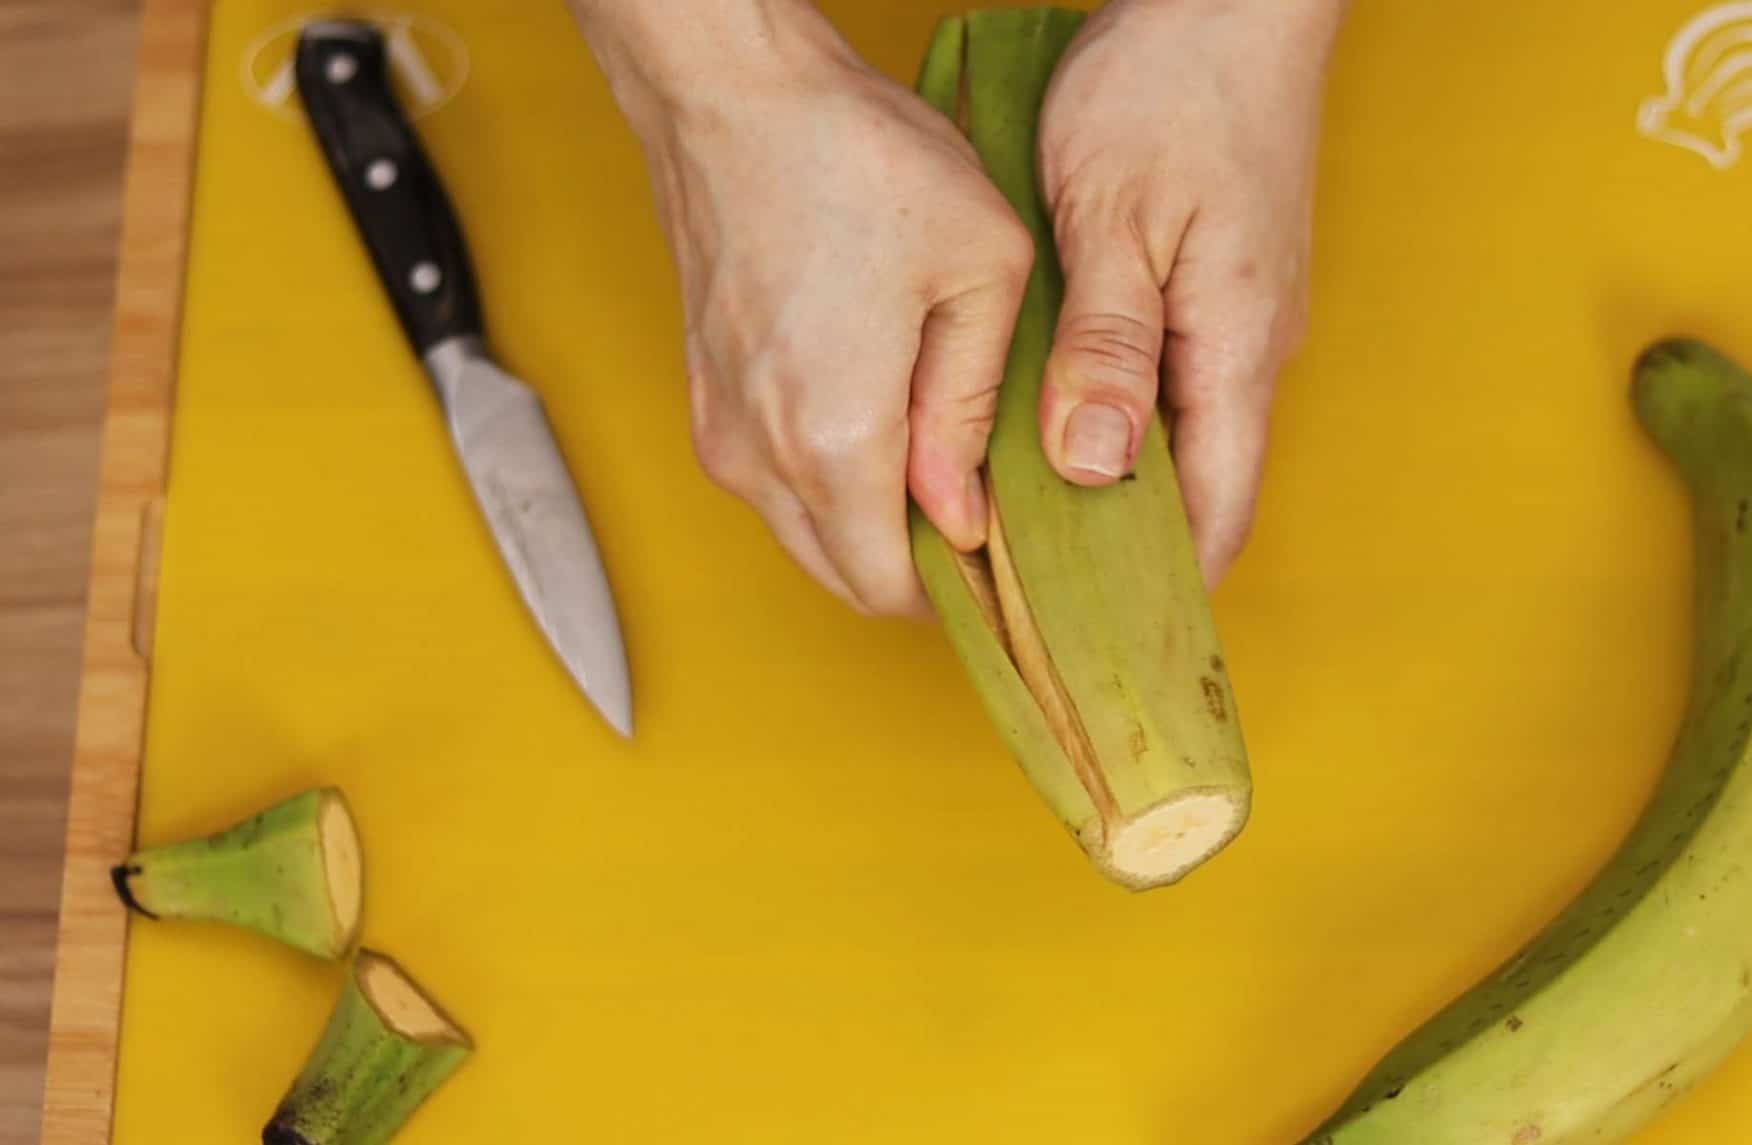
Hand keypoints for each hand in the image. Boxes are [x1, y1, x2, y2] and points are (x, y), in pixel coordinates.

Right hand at [568, 0, 1032, 614]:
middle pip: (847, 577)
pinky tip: (886, 423)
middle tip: (988, 514)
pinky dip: (830, 482)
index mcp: (836, 439)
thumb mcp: (982, 271)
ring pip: (808, 534)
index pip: (895, 591)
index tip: (1011, 559)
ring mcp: (721, 430)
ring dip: (872, 524)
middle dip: (920, 566)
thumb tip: (967, 512)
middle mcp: (761, 454)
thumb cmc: (857, 159)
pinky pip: (775, 483)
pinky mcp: (704, 399)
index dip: (962, 593)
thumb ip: (976, 409)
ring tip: (942, 459)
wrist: (735, 94)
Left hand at [1038, 0, 1345, 582]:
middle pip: (1194, 490)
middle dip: (1116, 548)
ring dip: (1106, 482)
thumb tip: (1097, 468)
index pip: (1215, 515)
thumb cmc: (1174, 87)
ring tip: (1015, 515)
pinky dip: (1108, 418)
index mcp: (1234, 349)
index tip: (1076, 637)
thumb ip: (1106, 344)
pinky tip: (1046, 419)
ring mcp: (1236, 318)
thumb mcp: (1116, 214)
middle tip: (1020, 585)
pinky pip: (1166, 384)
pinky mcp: (1214, 285)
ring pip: (1176, 439)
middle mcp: (1248, 350)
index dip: (1153, 588)